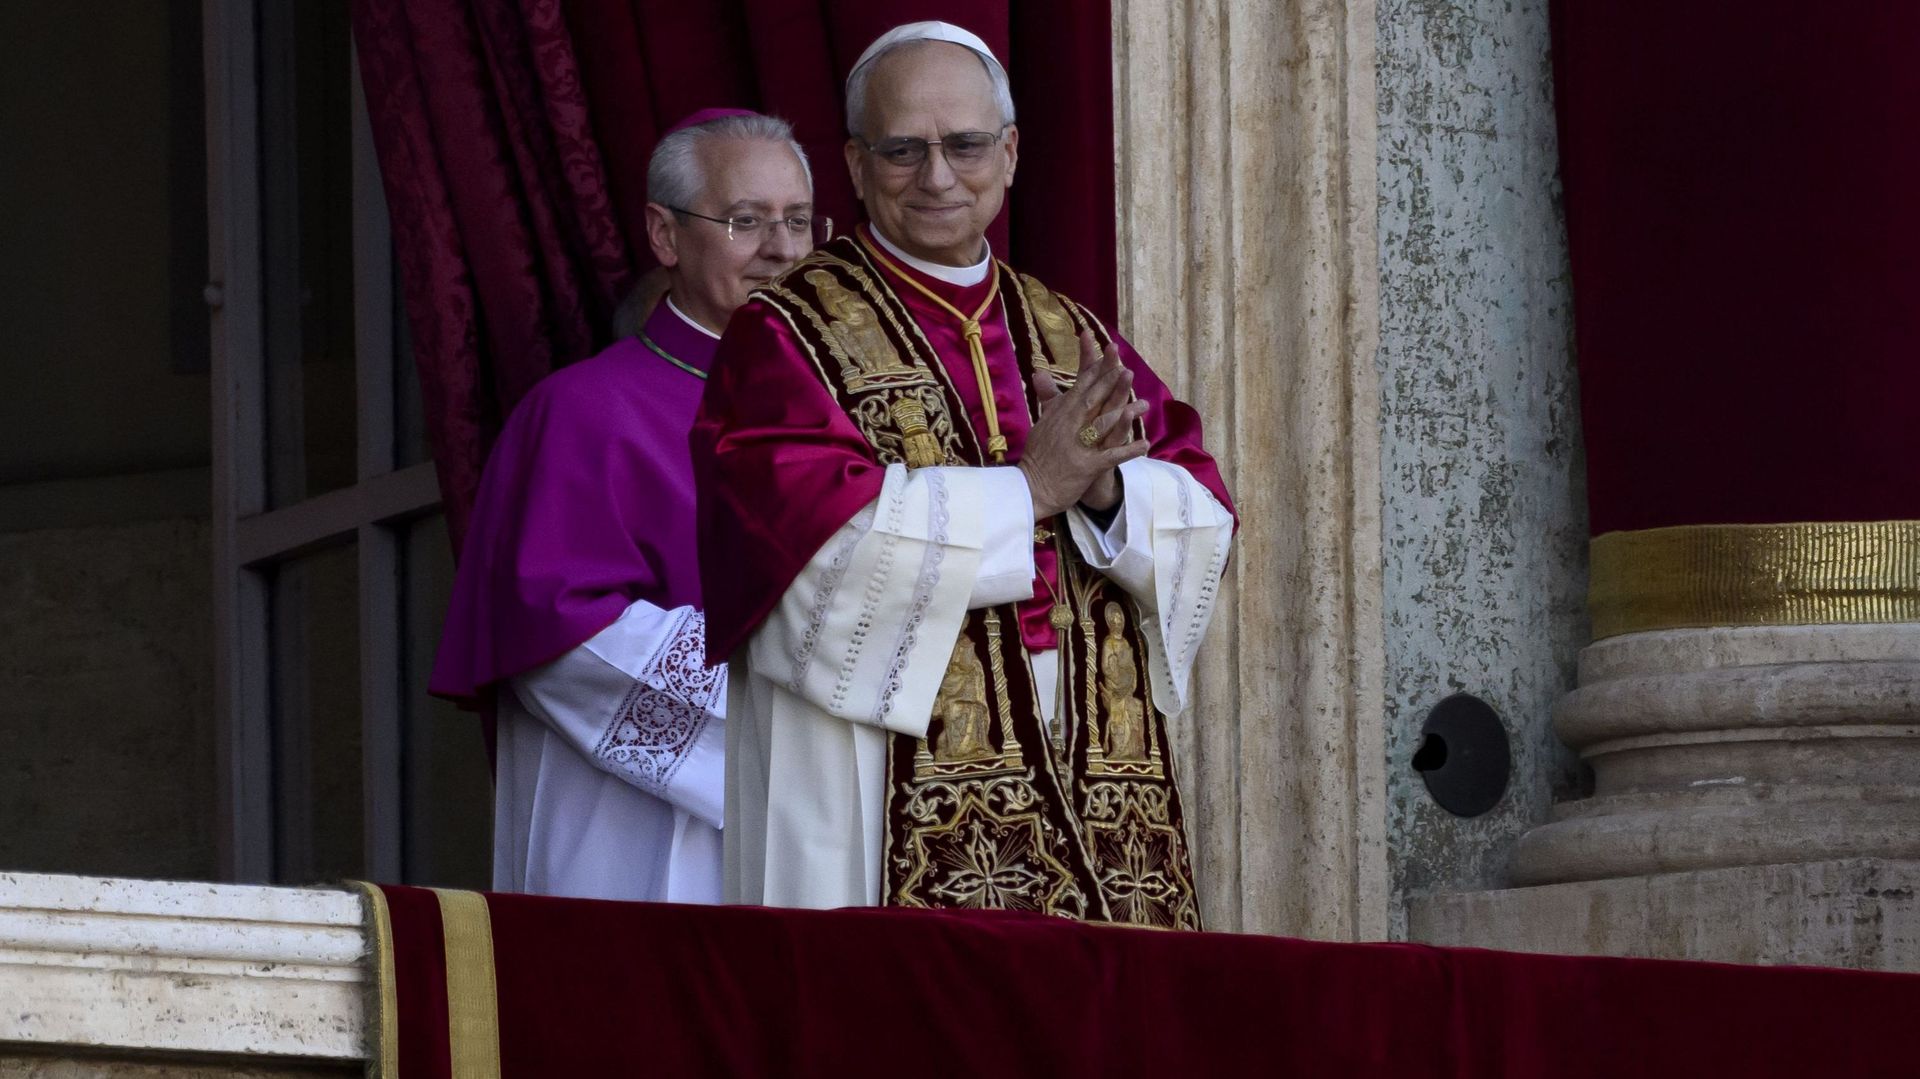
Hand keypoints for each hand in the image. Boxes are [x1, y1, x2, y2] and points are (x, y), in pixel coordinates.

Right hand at [1017, 330, 1148, 519]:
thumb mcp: (1040, 423)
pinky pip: (1111, 457)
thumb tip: (1040, 371)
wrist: (1030, 488)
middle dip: (1111, 383)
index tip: (1110, 351)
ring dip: (1125, 415)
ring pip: (1104, 425)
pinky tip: (1145, 445)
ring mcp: (1078, 446)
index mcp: (1060, 414)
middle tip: (1127, 368)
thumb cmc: (1038, 456)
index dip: (1096, 367)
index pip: (1081, 385)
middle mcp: (1069, 426)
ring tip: (1145, 405)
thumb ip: (1047, 397)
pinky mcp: (1086, 467)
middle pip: (1093, 400)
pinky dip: (1128, 451)